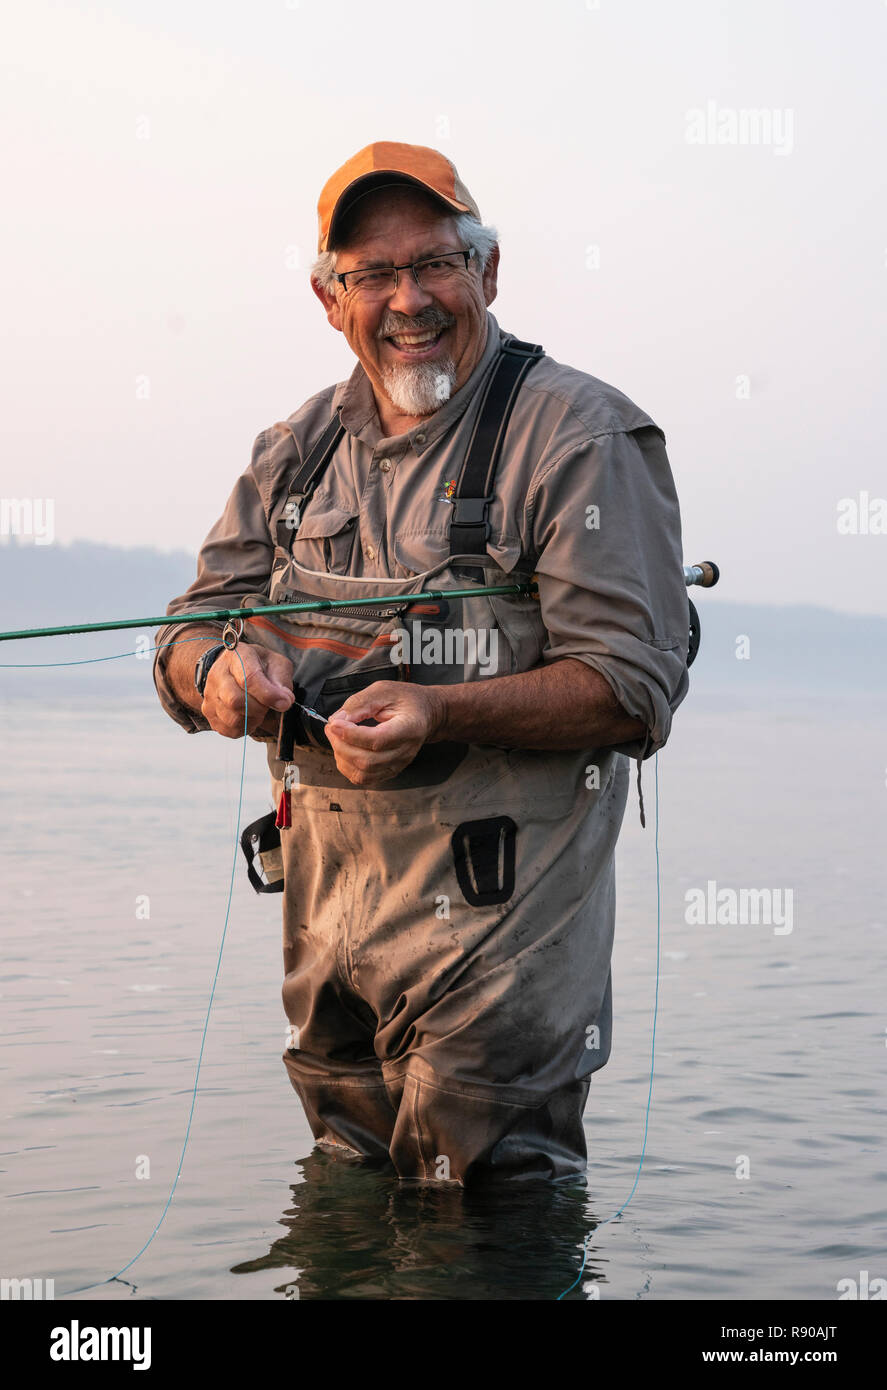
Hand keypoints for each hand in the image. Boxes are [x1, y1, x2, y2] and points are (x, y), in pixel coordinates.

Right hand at [201, 642, 293, 738]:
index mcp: (236, 656)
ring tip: (259, 710)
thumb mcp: (276, 663)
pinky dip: (244, 728)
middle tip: (268, 705)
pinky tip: (249, 716)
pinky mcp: (209, 712)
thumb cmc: (258, 666)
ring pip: (232, 719)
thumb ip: (282, 680)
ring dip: (252, 720)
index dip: (269, 695)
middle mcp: (218, 674)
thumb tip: (284, 700)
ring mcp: (210, 694)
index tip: (285, 703)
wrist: (234, 669)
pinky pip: (228, 729)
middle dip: (259, 709)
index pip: (249, 679)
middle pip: (235, 701)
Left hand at [325, 681, 444, 786]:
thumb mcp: (383, 690)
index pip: (377, 740)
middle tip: (332, 727)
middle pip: (367, 761)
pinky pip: (363, 779)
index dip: (351, 734)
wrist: (426, 714)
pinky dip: (347, 767)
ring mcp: (398, 765)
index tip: (334, 723)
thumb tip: (337, 720)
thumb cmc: (406, 700)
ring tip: (336, 738)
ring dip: (342, 757)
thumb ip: (360, 703)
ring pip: (363, 774)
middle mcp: (405, 751)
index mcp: (409, 728)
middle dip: (341, 745)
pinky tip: (344, 750)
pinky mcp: (389, 771)